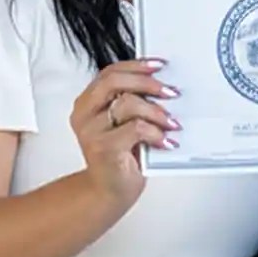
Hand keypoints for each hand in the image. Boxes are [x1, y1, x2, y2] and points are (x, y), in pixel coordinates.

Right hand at [69, 58, 180, 208]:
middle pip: (115, 82)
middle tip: (171, 92)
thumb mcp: (125, 122)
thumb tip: (163, 81)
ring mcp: (91, 131)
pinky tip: (166, 141)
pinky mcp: (103, 148)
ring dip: (157, 112)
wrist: (110, 191)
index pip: (110, 72)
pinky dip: (156, 133)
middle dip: (147, 83)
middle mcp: (84, 114)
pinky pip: (136, 129)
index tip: (160, 65)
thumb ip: (134, 101)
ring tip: (173, 123)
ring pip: (128, 104)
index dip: (136, 65)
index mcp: (87, 102)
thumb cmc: (121, 155)